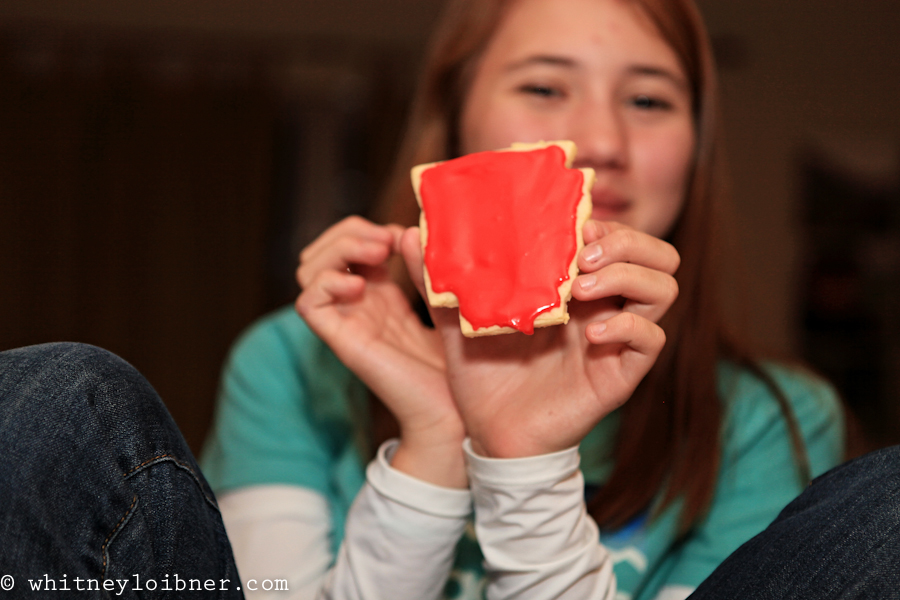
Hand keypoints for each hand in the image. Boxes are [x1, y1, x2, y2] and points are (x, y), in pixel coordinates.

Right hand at [295, 216, 465, 486]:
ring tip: (378, 255)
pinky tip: (360, 286)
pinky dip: (327, 281)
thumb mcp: (447, 303)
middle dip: (350, 232)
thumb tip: (417, 228)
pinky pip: (308, 302)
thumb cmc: (459, 365)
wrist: (455, 413)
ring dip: (338, 249)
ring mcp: (347, 320)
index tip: (404, 233)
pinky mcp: (342, 340)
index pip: (349, 243)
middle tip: (387, 240)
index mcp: (381, 292)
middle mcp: (358, 304)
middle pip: (323, 249)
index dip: (369, 228)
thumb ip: (430, 269)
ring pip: (308, 267)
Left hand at [401, 220, 678, 458]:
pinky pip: (652, 339)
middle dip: (626, 241)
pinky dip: (627, 327)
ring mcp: (617, 338)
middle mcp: (604, 305)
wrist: (491, 432)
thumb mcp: (458, 320)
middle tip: (583, 254)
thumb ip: (438, 280)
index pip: (613, 235)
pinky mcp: (622, 372)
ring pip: (664, 287)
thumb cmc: (482, 374)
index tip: (570, 220)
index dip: (602, 220)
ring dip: (628, 275)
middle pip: (656, 254)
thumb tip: (407, 233)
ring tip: (583, 289)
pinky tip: (588, 336)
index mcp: (574, 284)